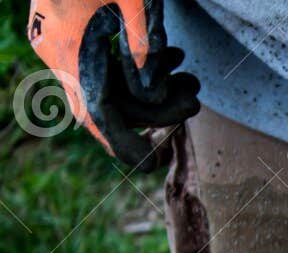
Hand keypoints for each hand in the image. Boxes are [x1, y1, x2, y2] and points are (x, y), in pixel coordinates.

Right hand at [27, 0, 199, 169]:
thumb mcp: (135, 0)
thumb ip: (143, 45)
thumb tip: (151, 91)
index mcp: (70, 50)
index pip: (98, 116)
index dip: (128, 145)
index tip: (156, 165)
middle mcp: (56, 51)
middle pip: (107, 104)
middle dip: (156, 107)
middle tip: (195, 95)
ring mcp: (57, 42)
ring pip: (108, 86)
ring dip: (151, 86)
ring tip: (190, 75)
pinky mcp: (66, 31)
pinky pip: (101, 66)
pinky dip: (135, 68)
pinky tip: (173, 57)